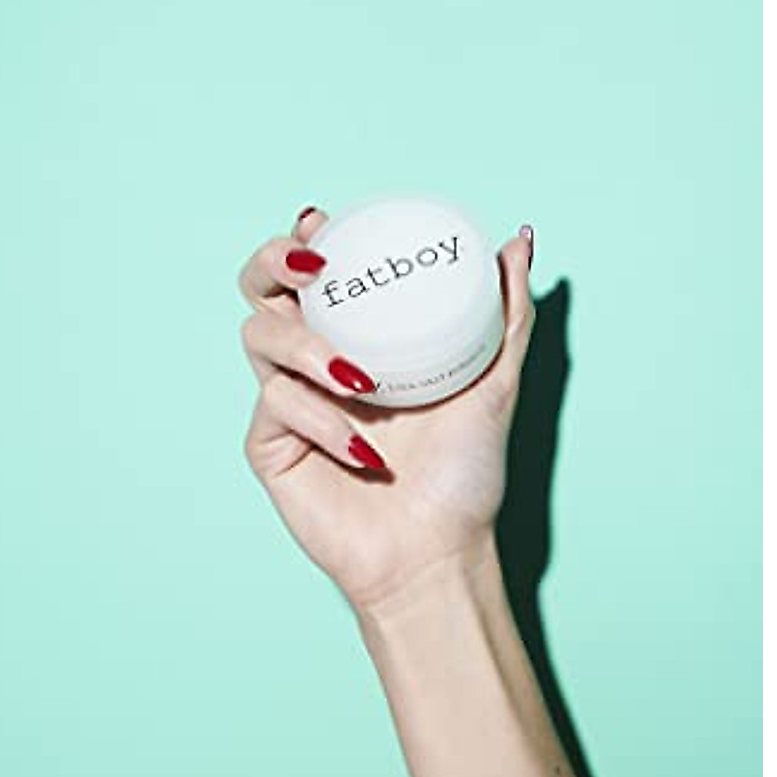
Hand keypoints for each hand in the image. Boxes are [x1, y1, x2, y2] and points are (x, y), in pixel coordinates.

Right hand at [241, 206, 534, 608]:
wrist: (436, 553)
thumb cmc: (463, 475)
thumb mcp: (495, 383)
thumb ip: (506, 313)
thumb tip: (519, 240)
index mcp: (358, 339)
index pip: (314, 274)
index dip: (304, 238)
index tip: (324, 223)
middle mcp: (314, 363)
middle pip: (261, 289)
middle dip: (271, 262)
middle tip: (311, 265)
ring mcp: (288, 402)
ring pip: (258, 336)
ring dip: (305, 345)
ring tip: (358, 380)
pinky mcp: (269, 445)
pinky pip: (275, 403)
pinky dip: (320, 418)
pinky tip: (363, 451)